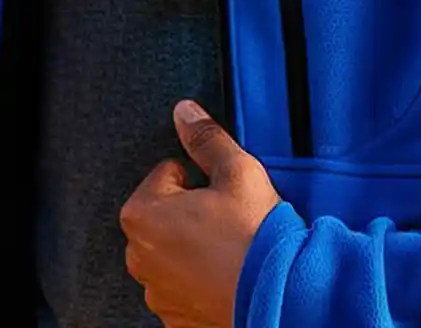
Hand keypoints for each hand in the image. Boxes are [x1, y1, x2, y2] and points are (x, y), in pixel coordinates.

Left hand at [121, 101, 281, 327]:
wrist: (282, 298)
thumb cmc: (256, 236)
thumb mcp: (238, 173)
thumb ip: (206, 139)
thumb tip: (185, 112)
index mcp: (143, 214)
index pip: (167, 174)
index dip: (200, 178)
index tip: (222, 195)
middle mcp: (138, 256)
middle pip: (166, 215)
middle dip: (192, 213)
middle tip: (229, 221)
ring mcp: (155, 291)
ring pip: (174, 252)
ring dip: (195, 248)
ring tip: (230, 251)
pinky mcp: (175, 317)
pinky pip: (184, 287)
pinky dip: (201, 281)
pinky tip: (227, 277)